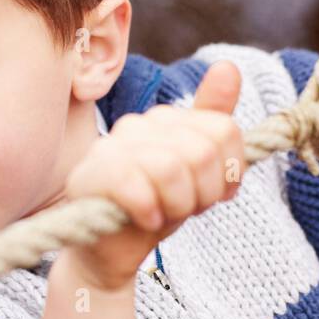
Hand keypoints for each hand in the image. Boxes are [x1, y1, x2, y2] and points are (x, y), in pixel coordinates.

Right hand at [61, 61, 246, 291]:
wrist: (113, 252)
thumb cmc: (156, 208)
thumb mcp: (199, 172)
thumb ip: (215, 124)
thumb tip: (228, 66)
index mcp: (165, 120)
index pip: (223, 129)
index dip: (228, 171)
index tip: (213, 194)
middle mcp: (137, 125)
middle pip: (202, 150)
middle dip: (204, 193)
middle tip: (185, 208)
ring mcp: (109, 147)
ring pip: (170, 167)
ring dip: (177, 205)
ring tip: (164, 215)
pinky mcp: (89, 176)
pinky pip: (136, 186)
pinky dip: (151, 212)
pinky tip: (146, 221)